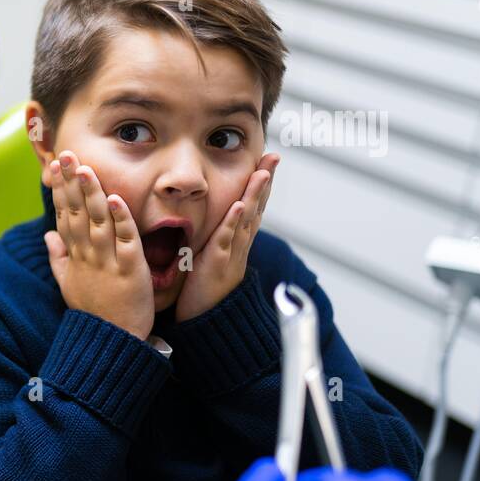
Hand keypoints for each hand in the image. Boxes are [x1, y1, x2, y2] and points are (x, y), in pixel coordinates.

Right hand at [44, 150, 153, 340]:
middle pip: (78, 213)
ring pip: (98, 222)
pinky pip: (126, 241)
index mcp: (74, 256)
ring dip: (92, 194)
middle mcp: (88, 255)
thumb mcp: (68, 284)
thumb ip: (58, 257)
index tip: (56, 166)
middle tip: (66, 155)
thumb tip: (48, 235)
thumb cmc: (94, 312)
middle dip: (71, 183)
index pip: (65, 215)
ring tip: (86, 169)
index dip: (61, 189)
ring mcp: (108, 261)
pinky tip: (115, 200)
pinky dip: (121, 220)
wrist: (113, 341)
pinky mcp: (130, 270)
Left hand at [174, 153, 278, 322]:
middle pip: (256, 208)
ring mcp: (231, 254)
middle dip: (265, 182)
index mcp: (237, 243)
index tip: (267, 162)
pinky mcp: (216, 265)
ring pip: (245, 220)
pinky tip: (238, 205)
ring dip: (255, 195)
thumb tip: (218, 222)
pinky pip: (226, 240)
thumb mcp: (213, 259)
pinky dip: (232, 222)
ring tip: (262, 172)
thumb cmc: (205, 292)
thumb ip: (218, 240)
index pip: (252, 208)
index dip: (261, 186)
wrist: (207, 324)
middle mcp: (239, 246)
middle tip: (274, 156)